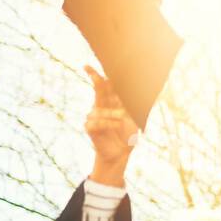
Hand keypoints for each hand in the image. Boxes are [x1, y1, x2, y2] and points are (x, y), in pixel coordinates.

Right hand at [84, 64, 137, 185]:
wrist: (122, 153)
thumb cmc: (127, 134)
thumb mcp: (132, 119)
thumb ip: (128, 105)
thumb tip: (133, 90)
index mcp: (110, 104)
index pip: (103, 87)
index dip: (95, 76)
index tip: (87, 66)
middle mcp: (100, 108)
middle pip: (97, 92)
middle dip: (95, 80)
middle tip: (90, 70)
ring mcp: (94, 118)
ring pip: (99, 109)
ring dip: (112, 113)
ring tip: (123, 119)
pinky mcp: (90, 129)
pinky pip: (96, 122)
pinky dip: (108, 123)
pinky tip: (116, 125)